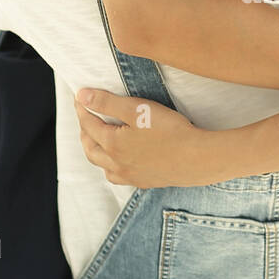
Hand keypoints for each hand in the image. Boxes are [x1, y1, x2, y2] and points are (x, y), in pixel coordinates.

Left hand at [74, 88, 213, 187]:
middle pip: (90, 149)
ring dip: (96, 152)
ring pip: (103, 166)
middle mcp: (117, 164)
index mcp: (112, 145)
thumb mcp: (137, 110)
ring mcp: (131, 176)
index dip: (82, 109)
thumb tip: (81, 96)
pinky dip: (112, 167)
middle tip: (85, 117)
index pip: (89, 124)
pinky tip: (120, 161)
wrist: (198, 159)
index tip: (79, 98)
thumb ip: (107, 103)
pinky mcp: (145, 182)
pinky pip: (119, 176)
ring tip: (99, 139)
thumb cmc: (170, 131)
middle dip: (84, 132)